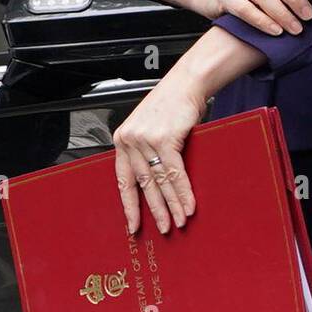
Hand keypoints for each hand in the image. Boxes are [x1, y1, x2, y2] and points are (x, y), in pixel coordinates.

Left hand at [112, 69, 209, 236]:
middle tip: (163, 228)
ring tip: (180, 221)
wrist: (186, 83)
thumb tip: (157, 185)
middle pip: (144, 185)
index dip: (129, 206)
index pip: (123, 181)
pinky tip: (189, 205)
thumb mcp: (150, 129)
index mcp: (122, 140)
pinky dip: (183, 192)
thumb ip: (147, 152)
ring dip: (173, 205)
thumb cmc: (170, 104)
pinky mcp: (164, 139)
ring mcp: (145, 140)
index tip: (133, 225)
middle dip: (155, 210)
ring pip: (160, 182)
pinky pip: (174, 173)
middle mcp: (130, 140)